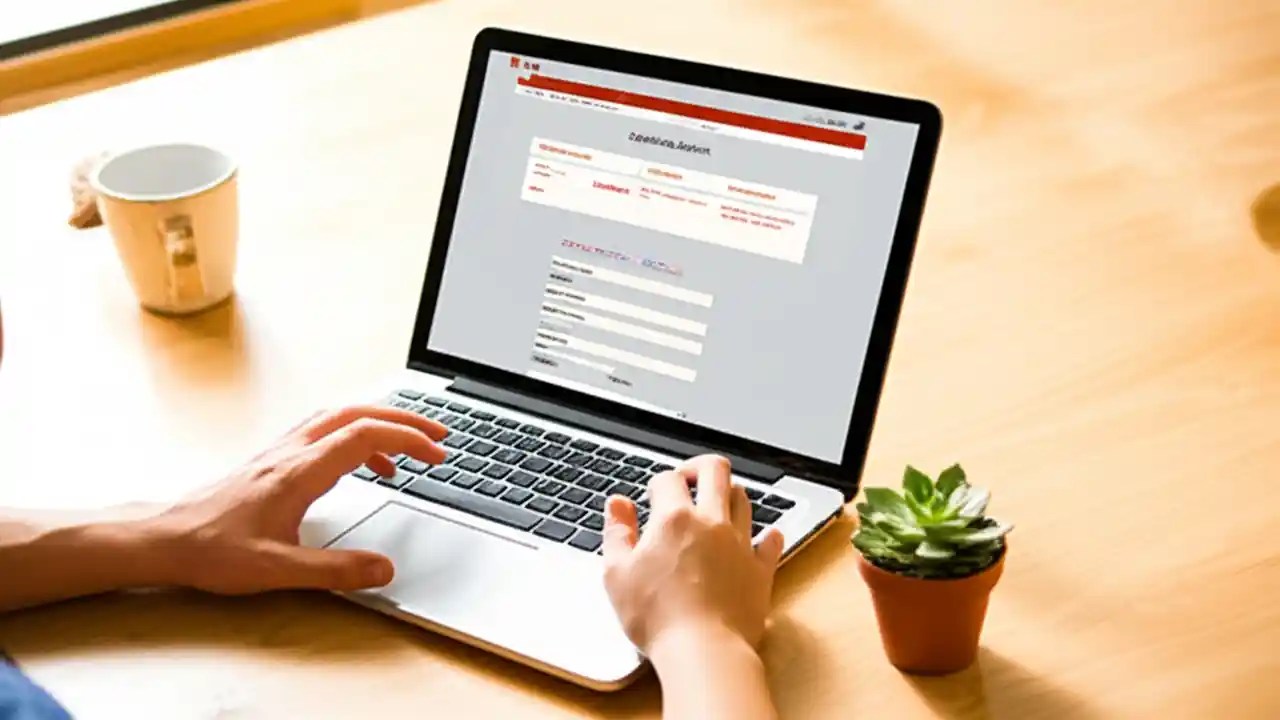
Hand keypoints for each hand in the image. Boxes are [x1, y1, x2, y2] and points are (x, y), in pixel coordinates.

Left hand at [149, 405, 445, 593]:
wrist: (165, 539)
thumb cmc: (212, 550)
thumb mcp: (278, 570)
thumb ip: (335, 570)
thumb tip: (384, 569)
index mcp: (299, 471)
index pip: (364, 434)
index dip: (408, 438)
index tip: (437, 453)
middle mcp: (291, 452)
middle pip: (358, 413)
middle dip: (405, 420)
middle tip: (438, 437)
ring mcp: (281, 452)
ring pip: (340, 417)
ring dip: (380, 423)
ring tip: (407, 448)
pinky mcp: (274, 461)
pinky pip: (324, 432)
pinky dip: (356, 438)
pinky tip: (363, 466)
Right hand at [602, 455, 784, 655]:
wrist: (703, 650)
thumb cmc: (657, 616)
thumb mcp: (617, 574)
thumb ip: (617, 533)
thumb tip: (617, 505)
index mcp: (674, 519)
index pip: (668, 479)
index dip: (658, 483)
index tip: (653, 496)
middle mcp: (711, 523)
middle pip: (716, 471)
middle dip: (701, 467)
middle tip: (690, 479)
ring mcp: (740, 544)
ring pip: (744, 499)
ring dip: (730, 495)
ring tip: (717, 506)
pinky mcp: (760, 570)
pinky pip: (771, 542)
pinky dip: (767, 536)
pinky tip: (763, 537)